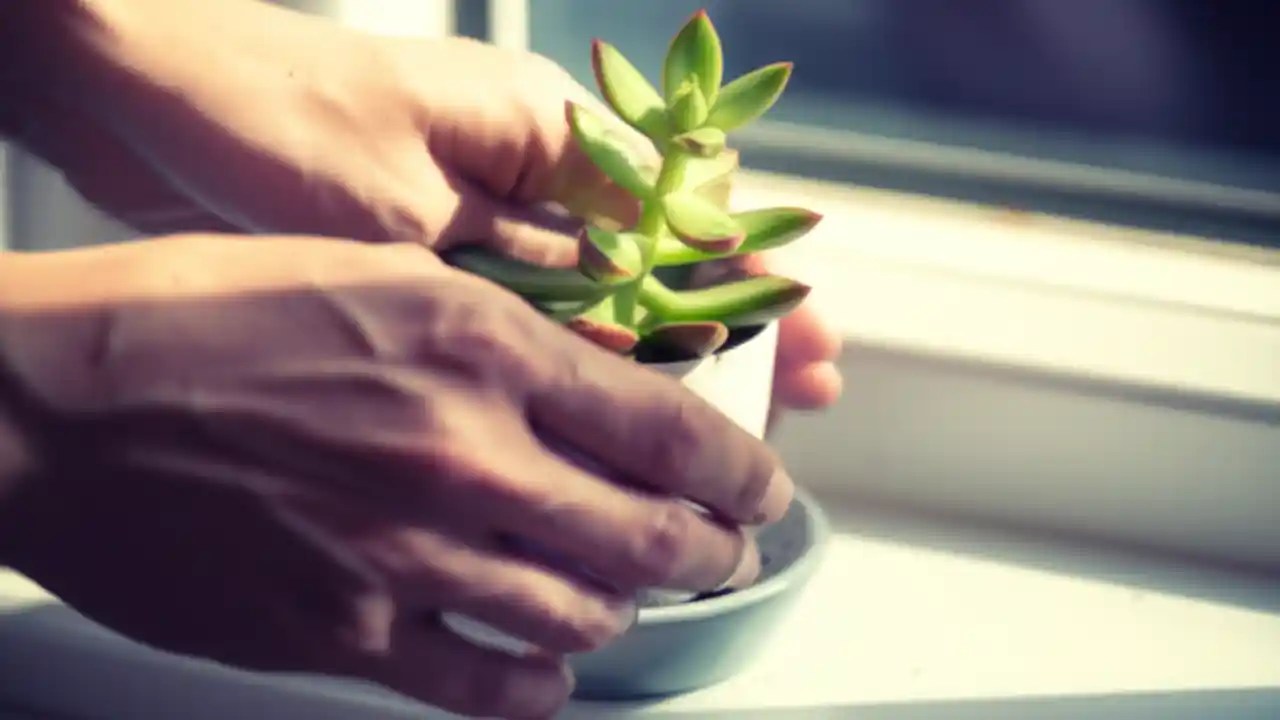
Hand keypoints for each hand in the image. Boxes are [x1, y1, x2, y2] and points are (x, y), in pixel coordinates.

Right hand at [0, 235, 790, 718]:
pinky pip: (488, 685)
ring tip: (628, 593)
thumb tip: (586, 376)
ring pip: (583, 616)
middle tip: (721, 549)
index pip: (666, 427)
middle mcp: (461, 456)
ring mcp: (408, 556)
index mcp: (478, 347)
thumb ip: (496, 327)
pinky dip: (541, 682)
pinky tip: (548, 667)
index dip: (739, 470)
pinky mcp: (348, 634)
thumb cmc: (201, 316)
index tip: (760, 487)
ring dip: (625, 608)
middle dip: (710, 550)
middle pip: (650, 536)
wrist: (58, 403)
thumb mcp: (377, 270)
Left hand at [15, 0, 840, 411]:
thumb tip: (629, 350)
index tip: (807, 341)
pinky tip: (614, 410)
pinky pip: (540, 316)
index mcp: (546, 127)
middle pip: (664, 255)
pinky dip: (582, 361)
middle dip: (733, 325)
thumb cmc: (272, 121)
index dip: (756, 280)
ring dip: (666, 355)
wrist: (143, 98)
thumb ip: (524, 283)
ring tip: (729, 422)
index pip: (687, 207)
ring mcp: (489, 212)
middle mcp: (532, 169)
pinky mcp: (443, 251)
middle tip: (797, 396)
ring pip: (608, 293)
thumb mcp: (414, 218)